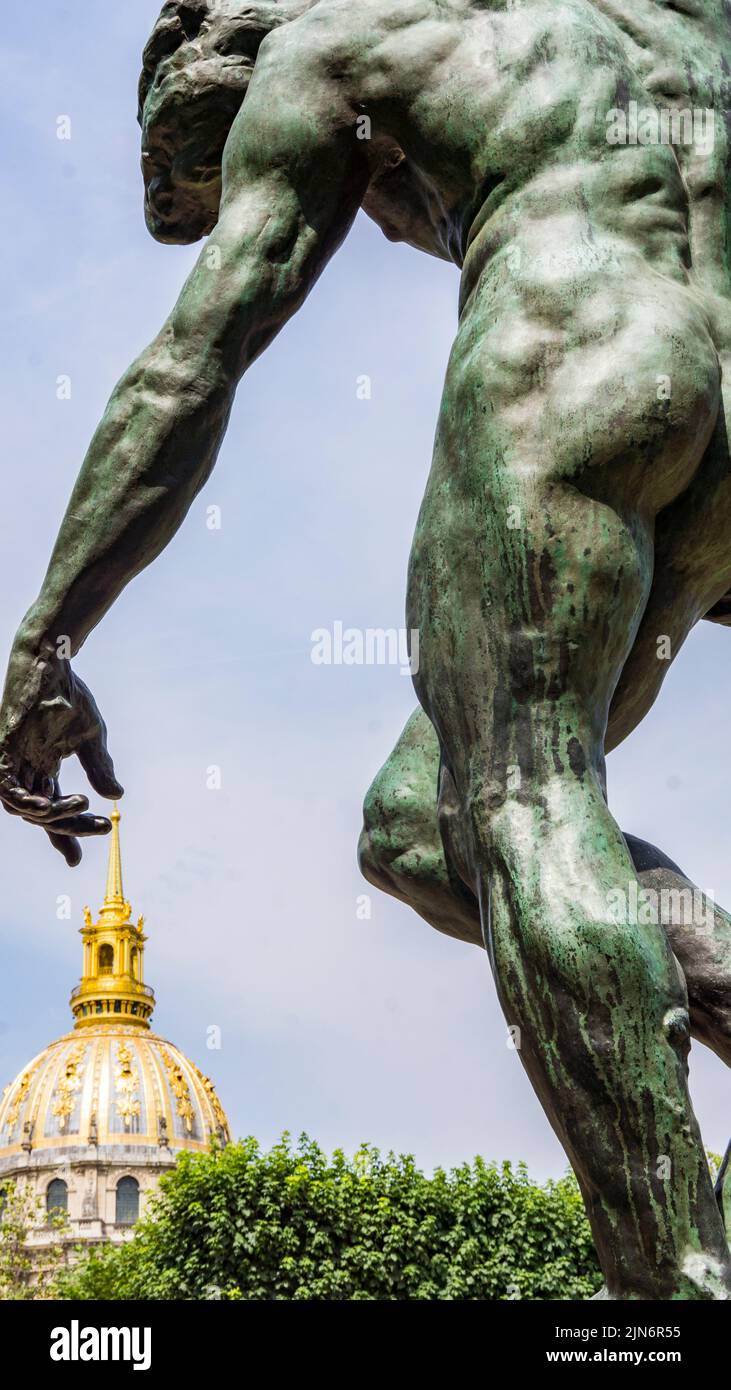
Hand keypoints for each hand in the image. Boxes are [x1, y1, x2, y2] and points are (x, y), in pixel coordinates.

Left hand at [0, 636, 122, 865]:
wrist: (52, 663)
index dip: (63, 837)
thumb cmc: (68, 694)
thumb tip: (116, 797)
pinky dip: (26, 803)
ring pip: (23, 808)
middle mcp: (25, 770)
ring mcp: (13, 761)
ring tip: (81, 807)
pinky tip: (46, 807)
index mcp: (42, 768)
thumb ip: (99, 768)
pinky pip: (6, 790)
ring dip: (52, 816)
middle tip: (99, 828)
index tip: (75, 862)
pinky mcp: (3, 751)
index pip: (50, 811)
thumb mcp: (91, 738)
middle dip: (69, 829)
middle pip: (41, 815)